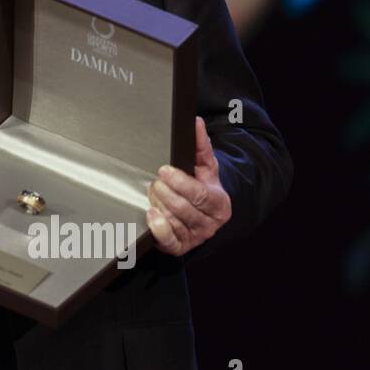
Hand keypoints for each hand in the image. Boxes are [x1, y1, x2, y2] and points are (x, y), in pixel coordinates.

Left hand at [145, 116, 231, 255]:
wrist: (204, 213)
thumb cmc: (203, 186)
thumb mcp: (205, 166)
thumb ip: (200, 145)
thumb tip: (195, 122)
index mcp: (219, 203)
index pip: (199, 194)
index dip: (180, 182)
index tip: (164, 170)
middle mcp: (209, 223)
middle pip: (183, 208)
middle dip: (165, 192)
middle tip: (155, 181)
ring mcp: (195, 237)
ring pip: (172, 221)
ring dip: (158, 204)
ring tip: (153, 193)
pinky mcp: (179, 247)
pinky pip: (167, 241)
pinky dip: (158, 227)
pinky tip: (150, 213)